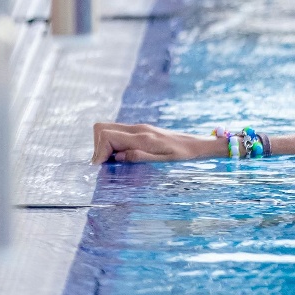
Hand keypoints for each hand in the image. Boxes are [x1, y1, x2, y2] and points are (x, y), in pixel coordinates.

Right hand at [93, 122, 221, 163]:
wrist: (196, 145)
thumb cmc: (182, 155)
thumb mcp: (163, 161)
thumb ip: (140, 157)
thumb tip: (118, 157)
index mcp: (141, 137)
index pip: (106, 135)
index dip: (99, 151)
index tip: (103, 166)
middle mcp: (137, 129)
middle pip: (101, 128)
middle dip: (98, 147)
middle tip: (107, 164)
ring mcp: (138, 128)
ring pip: (108, 130)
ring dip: (104, 146)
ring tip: (113, 162)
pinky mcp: (140, 131)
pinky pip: (118, 133)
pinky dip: (113, 144)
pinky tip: (122, 157)